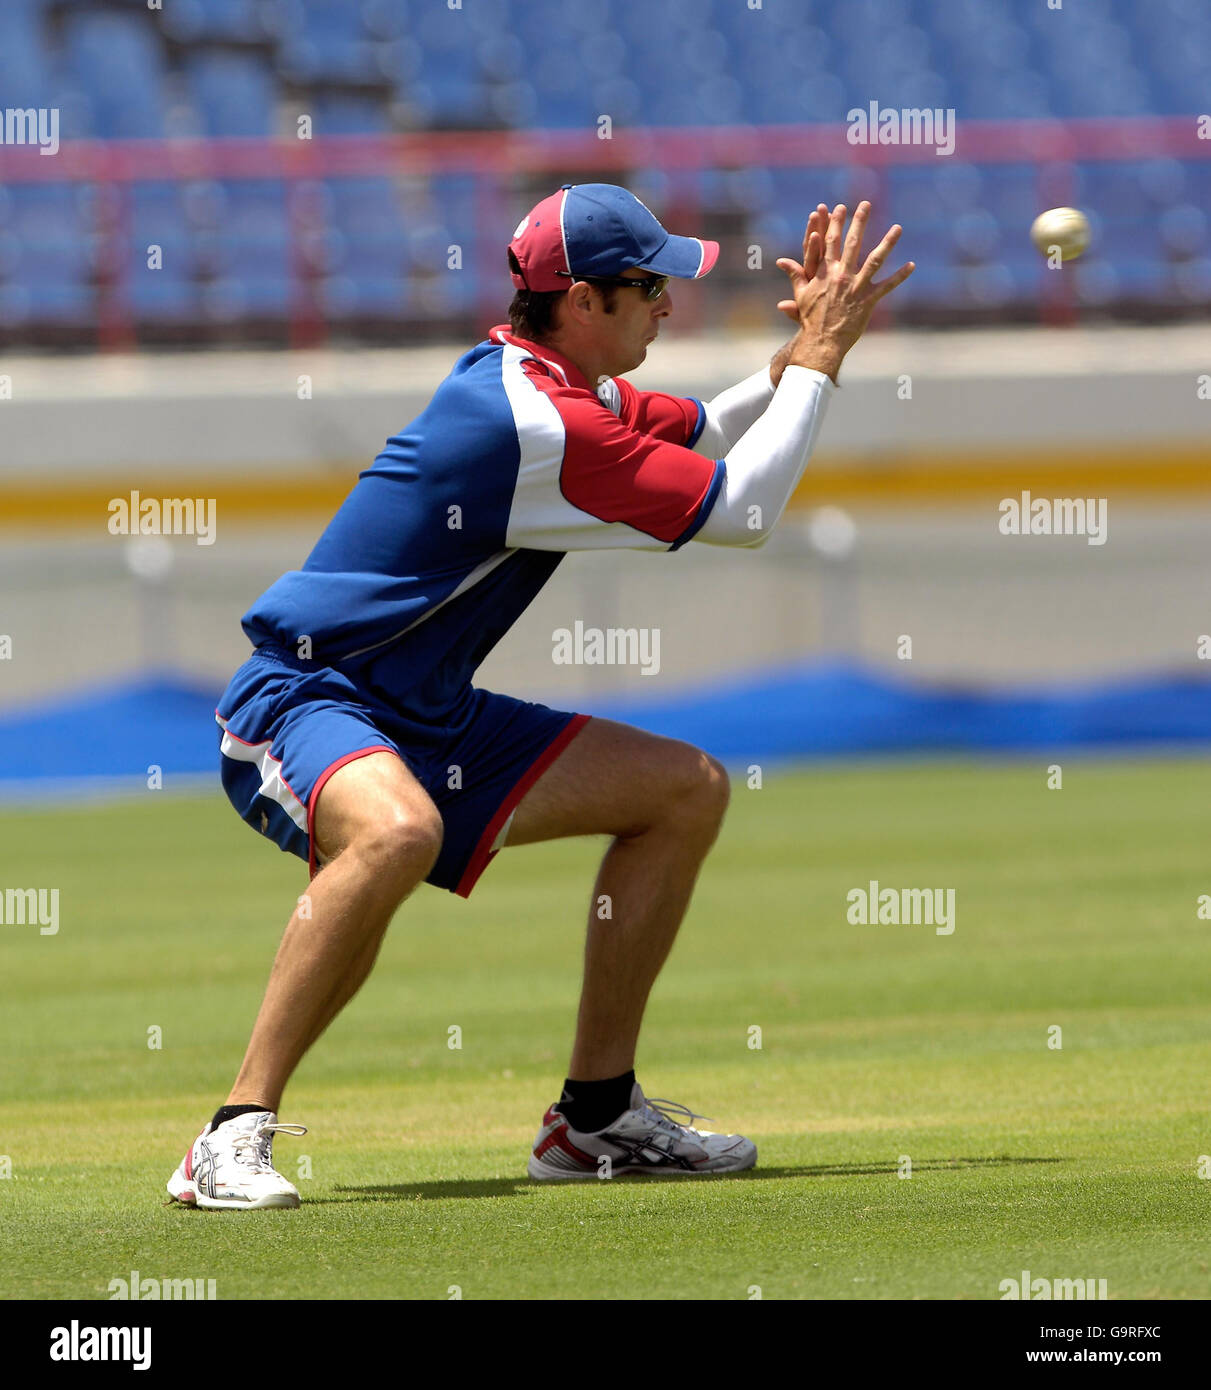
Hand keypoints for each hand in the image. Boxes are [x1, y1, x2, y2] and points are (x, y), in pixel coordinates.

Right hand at [775, 202, 914, 379]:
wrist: (821, 342)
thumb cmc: (810, 319)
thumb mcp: (801, 294)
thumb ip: (795, 275)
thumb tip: (781, 261)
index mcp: (825, 273)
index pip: (830, 242)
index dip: (835, 224)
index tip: (840, 208)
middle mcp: (842, 276)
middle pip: (853, 244)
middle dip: (859, 222)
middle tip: (866, 204)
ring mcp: (856, 288)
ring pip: (875, 261)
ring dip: (887, 243)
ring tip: (898, 228)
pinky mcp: (868, 301)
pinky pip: (886, 286)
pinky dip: (899, 276)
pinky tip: (911, 265)